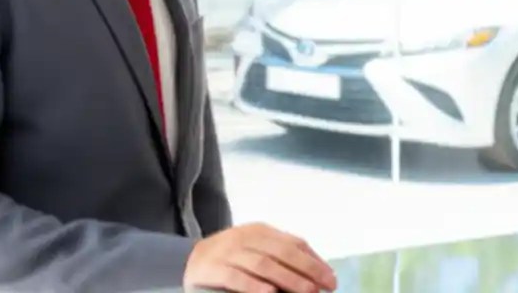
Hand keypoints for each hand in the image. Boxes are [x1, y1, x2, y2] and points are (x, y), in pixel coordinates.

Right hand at [183, 223, 336, 292]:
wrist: (187, 259)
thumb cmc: (231, 259)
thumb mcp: (256, 251)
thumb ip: (281, 259)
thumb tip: (316, 274)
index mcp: (261, 231)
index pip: (294, 243)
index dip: (315, 261)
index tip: (331, 280)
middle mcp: (245, 237)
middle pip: (282, 252)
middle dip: (306, 271)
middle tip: (322, 288)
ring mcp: (227, 251)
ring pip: (263, 264)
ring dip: (287, 279)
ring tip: (306, 292)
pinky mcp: (211, 268)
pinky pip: (235, 277)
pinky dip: (254, 285)